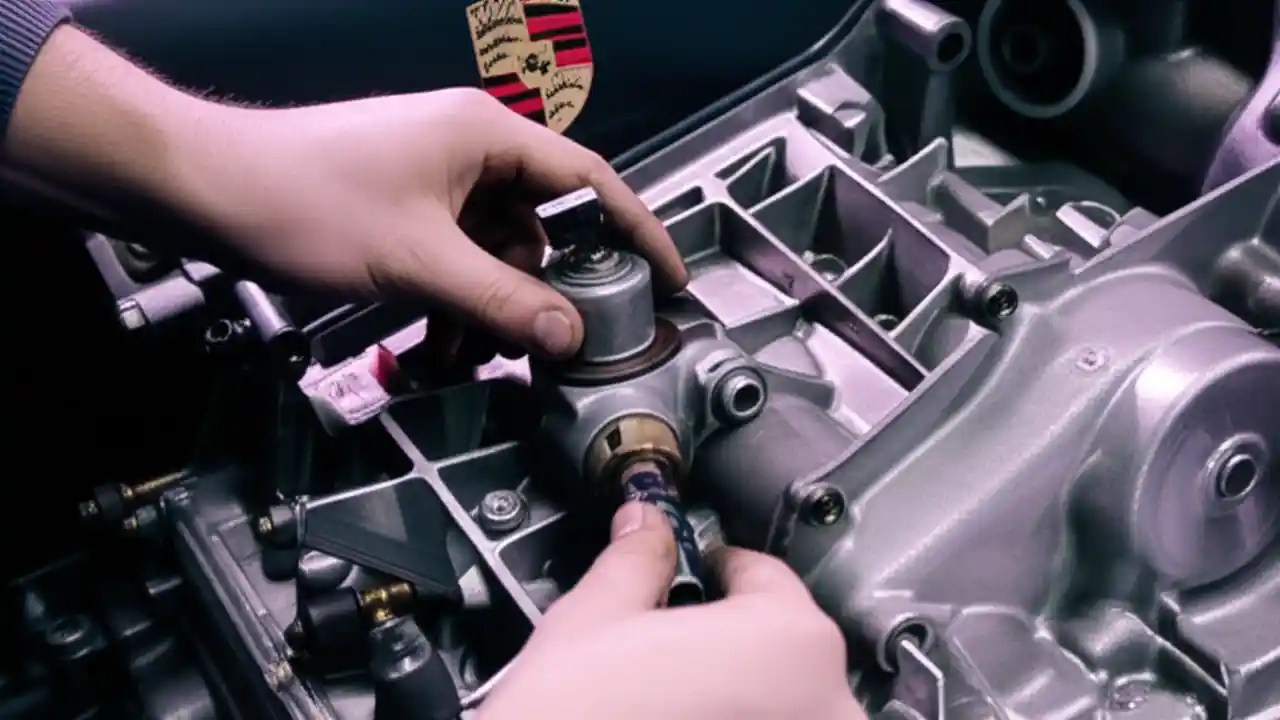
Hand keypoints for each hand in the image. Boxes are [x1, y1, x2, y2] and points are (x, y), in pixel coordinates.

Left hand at [6, 27, 686, 359]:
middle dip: (540, 297)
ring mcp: (436, 179)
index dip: (639, 233)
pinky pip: (456, 260)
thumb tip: (569, 335)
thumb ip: (504, 304)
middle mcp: (470, 150)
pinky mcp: (406, 207)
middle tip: (548, 350)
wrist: (207, 191)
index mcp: (488, 138)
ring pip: (495, 255)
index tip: (671, 279)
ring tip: (466, 357)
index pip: (592, 184)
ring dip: (489, 311)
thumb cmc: (304, 201)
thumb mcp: (419, 264)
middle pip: (542, 231)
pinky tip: (437, 347)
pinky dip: (454, 303)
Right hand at [479, 502, 865, 719]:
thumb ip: (635, 561)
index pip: (761, 572)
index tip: (682, 573)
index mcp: (790, 642)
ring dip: (731, 688)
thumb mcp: (594, 621)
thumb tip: (643, 528)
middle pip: (774, 639)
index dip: (708, 566)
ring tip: (662, 696)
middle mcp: (824, 702)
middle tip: (659, 640)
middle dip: (719, 632)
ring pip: (775, 697)